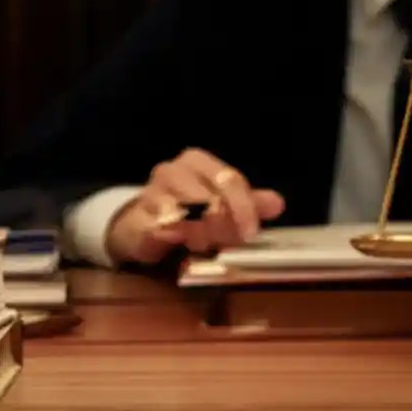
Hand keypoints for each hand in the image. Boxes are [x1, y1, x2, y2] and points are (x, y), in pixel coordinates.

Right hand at [105, 148, 285, 263]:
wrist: (141, 223)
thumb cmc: (187, 207)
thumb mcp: (222, 202)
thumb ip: (249, 203)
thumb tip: (277, 204)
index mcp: (196, 161)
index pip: (228, 179)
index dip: (244, 207)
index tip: (251, 232)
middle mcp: (171, 172)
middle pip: (208, 198)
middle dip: (224, 224)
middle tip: (231, 242)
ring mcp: (149, 195)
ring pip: (184, 215)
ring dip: (202, 235)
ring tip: (206, 246)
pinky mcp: (135, 223)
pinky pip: (158, 232)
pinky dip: (176, 243)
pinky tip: (183, 249)